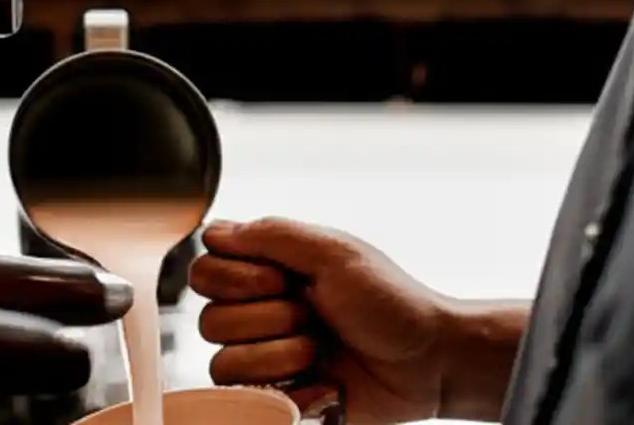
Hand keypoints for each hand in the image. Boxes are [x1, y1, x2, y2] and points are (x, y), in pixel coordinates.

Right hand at [189, 217, 449, 423]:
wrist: (429, 363)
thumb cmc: (391, 303)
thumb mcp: (334, 253)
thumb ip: (272, 234)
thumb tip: (215, 232)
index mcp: (266, 270)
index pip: (203, 269)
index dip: (236, 279)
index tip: (283, 279)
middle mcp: (258, 312)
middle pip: (209, 320)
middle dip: (270, 321)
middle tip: (313, 316)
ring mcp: (266, 357)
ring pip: (224, 364)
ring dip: (281, 358)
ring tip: (320, 352)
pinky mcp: (277, 397)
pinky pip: (249, 400)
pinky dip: (296, 392)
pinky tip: (327, 382)